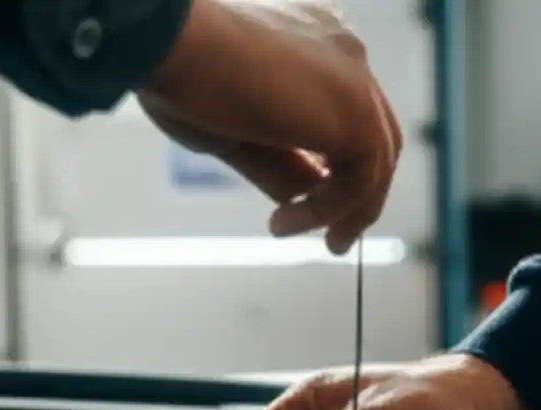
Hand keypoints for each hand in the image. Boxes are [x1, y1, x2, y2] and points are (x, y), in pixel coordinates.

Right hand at [138, 0, 401, 252]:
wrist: (166, 39)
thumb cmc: (180, 72)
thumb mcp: (237, 130)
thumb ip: (280, 163)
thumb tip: (306, 199)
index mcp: (319, 41)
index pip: (345, 110)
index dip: (337, 161)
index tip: (311, 198)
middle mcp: (344, 52)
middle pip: (373, 133)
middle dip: (356, 190)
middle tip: (334, 235)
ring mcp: (355, 77)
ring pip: (374, 158)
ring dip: (346, 210)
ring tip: (314, 239)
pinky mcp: (356, 110)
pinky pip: (363, 177)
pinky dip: (331, 209)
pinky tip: (287, 222)